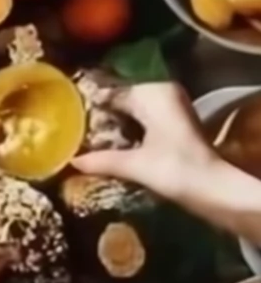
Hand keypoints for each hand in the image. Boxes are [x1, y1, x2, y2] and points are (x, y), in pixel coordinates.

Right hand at [72, 82, 219, 201]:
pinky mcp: (175, 123)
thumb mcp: (133, 165)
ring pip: (131, 111)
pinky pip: (142, 119)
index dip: (88, 107)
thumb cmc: (174, 170)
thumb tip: (70, 161)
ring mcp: (171, 107)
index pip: (110, 93)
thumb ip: (100, 160)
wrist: (214, 189)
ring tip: (87, 140)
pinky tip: (111, 145)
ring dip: (113, 126)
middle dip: (100, 117)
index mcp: (152, 93)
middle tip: (73, 132)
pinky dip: (127, 130)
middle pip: (121, 101)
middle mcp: (162, 93)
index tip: (67, 120)